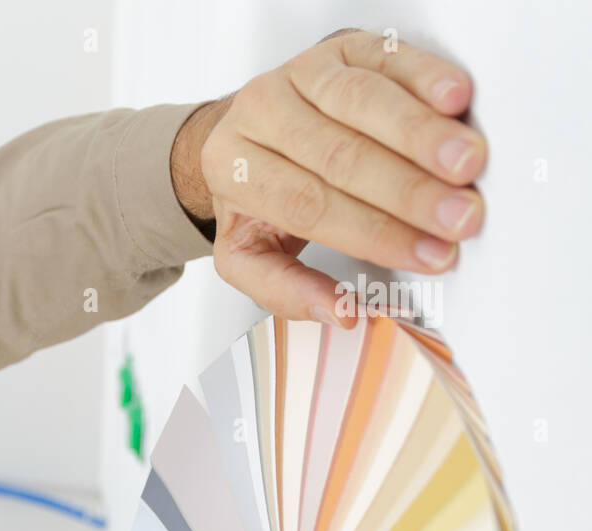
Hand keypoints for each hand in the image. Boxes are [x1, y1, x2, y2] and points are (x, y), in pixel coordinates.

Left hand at [169, 29, 486, 327]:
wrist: (245, 132)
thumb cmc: (259, 195)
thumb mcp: (249, 251)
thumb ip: (284, 289)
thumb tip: (340, 312)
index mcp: (234, 168)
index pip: (309, 206)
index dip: (374, 233)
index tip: (428, 254)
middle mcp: (260, 114)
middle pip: (339, 157)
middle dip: (408, 193)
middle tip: (458, 217)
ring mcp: (301, 75)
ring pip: (362, 103)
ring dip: (421, 136)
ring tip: (466, 165)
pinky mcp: (341, 48)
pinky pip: (384, 59)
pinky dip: (424, 77)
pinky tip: (454, 99)